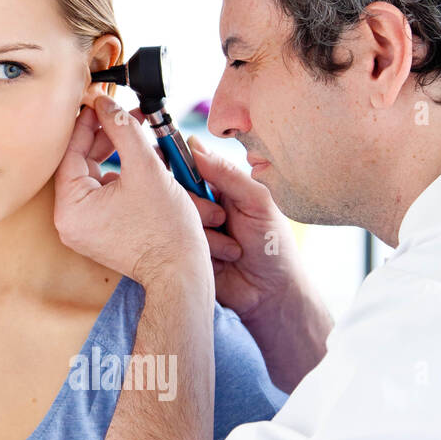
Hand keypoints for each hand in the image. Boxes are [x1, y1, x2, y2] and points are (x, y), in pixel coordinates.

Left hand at [54, 97, 211, 287]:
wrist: (181, 272)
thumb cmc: (165, 229)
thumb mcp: (144, 167)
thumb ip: (121, 128)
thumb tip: (104, 102)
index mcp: (70, 209)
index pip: (70, 153)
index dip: (87, 124)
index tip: (100, 103)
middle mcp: (69, 223)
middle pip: (80, 165)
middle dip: (105, 138)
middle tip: (124, 116)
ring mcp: (83, 231)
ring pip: (93, 178)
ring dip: (114, 155)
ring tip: (137, 135)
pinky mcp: (99, 233)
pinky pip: (102, 196)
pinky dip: (118, 177)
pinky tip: (138, 162)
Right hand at [184, 136, 303, 324]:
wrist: (271, 294)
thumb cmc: (273, 246)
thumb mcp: (258, 202)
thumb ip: (228, 174)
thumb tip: (194, 144)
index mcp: (217, 188)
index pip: (186, 166)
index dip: (173, 162)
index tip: (167, 162)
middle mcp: (199, 208)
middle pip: (174, 191)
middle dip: (197, 205)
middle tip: (222, 219)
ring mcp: (190, 232)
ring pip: (175, 219)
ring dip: (205, 233)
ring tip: (233, 250)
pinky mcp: (183, 255)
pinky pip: (176, 244)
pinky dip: (200, 250)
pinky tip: (219, 261)